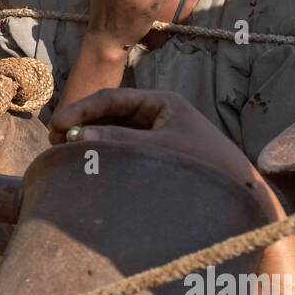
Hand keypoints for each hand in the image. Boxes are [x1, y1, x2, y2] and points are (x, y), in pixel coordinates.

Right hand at [48, 88, 280, 219]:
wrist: (241, 196)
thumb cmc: (206, 166)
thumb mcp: (159, 150)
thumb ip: (119, 143)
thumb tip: (77, 136)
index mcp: (162, 102)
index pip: (112, 99)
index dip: (81, 110)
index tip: (56, 125)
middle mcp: (157, 115)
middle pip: (110, 114)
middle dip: (82, 124)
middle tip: (54, 140)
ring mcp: (156, 136)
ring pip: (114, 132)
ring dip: (90, 140)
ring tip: (64, 153)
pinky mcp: (156, 157)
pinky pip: (123, 149)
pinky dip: (103, 153)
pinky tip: (87, 163)